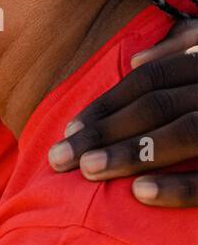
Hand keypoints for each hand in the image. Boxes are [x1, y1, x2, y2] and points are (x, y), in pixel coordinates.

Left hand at [47, 20, 197, 206]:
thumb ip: (185, 50)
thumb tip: (136, 61)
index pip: (152, 79)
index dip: (108, 103)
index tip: (68, 129)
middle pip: (159, 105)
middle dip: (104, 131)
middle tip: (58, 158)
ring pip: (187, 132)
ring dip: (132, 152)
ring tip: (87, 171)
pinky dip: (180, 185)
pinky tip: (140, 194)